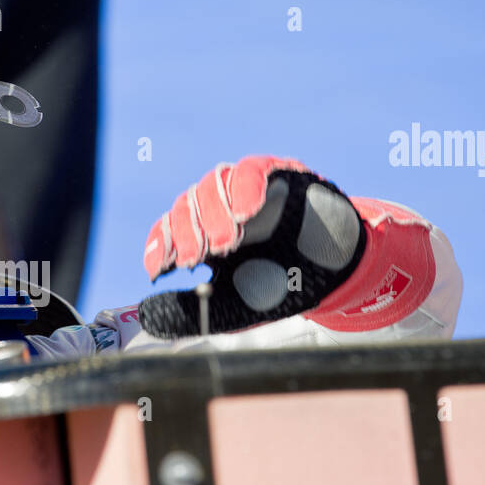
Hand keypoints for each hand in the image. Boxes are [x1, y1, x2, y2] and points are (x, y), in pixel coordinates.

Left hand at [139, 155, 365, 336]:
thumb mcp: (231, 310)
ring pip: (214, 183)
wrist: (339, 278)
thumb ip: (189, 314)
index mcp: (205, 235)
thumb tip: (145, 315)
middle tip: (196, 260)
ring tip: (225, 243)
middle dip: (186, 233)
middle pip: (188, 204)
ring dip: (213, 213)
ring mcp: (248, 189)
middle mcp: (221, 208)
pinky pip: (253, 170)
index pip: (170, 229)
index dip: (162, 245)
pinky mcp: (278, 174)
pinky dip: (246, 187)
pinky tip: (247, 212)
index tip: (161, 269)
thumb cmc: (284, 290)